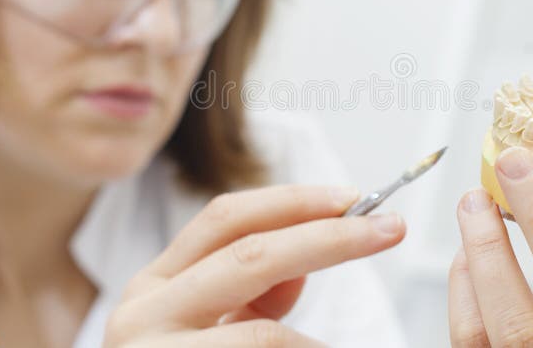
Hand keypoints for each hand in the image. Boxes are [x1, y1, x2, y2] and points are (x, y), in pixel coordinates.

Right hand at [103, 184, 405, 346]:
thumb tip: (304, 267)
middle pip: (250, 254)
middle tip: (388, 228)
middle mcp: (143, 310)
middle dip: (330, 238)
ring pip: (262, 332)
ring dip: (318, 335)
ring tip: (339, 342)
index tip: (350, 199)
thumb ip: (251, 297)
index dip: (292, 201)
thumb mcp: (208, 330)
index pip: (227, 218)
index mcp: (156, 283)